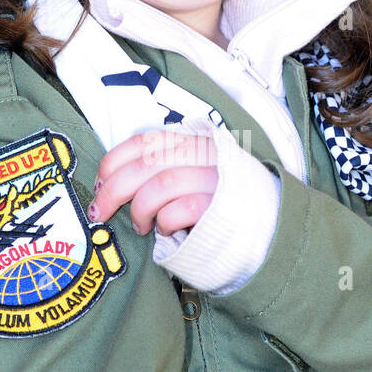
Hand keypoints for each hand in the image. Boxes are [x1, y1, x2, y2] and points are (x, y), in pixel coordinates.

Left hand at [88, 129, 218, 236]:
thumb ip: (166, 166)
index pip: (145, 140)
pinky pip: (180, 211)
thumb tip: (113, 180)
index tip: (99, 182)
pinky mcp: (221, 208)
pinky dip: (164, 222)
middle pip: (145, 164)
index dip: (114, 161)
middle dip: (113, 189)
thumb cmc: (224, 203)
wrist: (272, 226)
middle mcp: (205, 156)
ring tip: (141, 226)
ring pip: (160, 185)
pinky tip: (165, 231)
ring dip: (140, 209)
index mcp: (194, 142)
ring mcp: (215, 181)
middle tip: (100, 211)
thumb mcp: (197, 172)